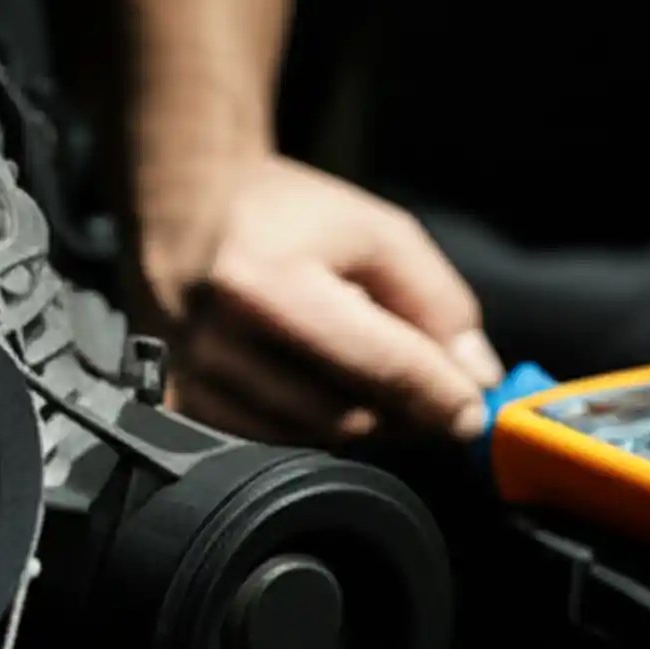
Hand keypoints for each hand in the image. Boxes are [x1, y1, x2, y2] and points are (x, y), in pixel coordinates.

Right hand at [135, 156, 502, 443]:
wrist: (179, 208)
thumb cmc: (280, 213)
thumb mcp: (375, 232)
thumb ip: (434, 302)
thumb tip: (473, 380)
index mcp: (264, 285)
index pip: (377, 367)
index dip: (438, 396)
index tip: (471, 413)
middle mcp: (217, 341)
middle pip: (343, 417)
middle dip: (398, 411)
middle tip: (424, 388)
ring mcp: (190, 380)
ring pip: (307, 438)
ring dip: (354, 418)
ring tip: (359, 372)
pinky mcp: (176, 402)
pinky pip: (266, 441)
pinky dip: (305, 423)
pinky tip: (311, 382)